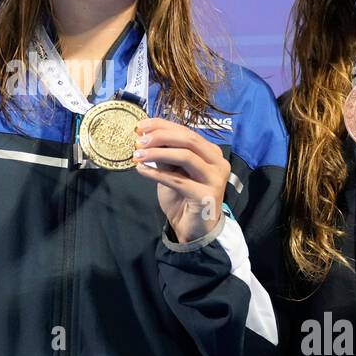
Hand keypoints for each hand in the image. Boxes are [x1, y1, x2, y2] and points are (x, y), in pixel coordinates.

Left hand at [132, 117, 230, 242]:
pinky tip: (141, 171)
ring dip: (158, 153)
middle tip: (138, 140)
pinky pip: (178, 180)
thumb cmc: (184, 198)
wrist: (194, 229)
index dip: (163, 126)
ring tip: (138, 155)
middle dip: (160, 136)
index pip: (187, 132)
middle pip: (188, 140)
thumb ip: (166, 153)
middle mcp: (218, 163)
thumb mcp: (174, 170)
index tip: (140, 126)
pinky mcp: (206, 196)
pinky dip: (156, 173)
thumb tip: (145, 136)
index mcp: (212, 153)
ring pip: (185, 156)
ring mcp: (215, 179)